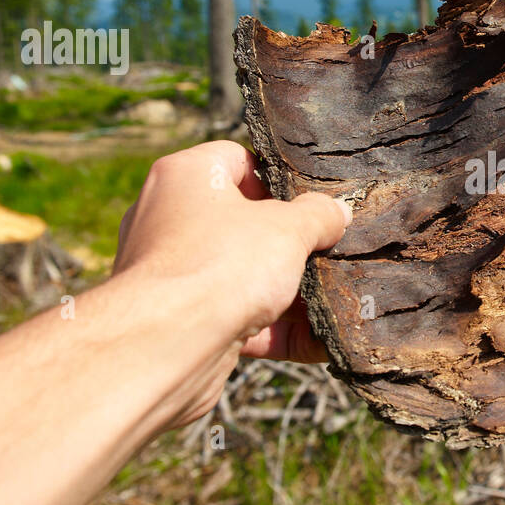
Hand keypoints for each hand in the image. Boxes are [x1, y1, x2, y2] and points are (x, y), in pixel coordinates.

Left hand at [113, 141, 349, 424]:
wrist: (167, 343)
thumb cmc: (221, 264)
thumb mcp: (289, 229)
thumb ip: (318, 215)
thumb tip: (337, 211)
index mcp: (186, 177)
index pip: (236, 160)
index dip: (279, 178)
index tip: (313, 201)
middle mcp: (170, 219)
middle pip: (244, 224)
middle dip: (291, 243)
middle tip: (331, 250)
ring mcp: (174, 273)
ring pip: (243, 276)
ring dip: (289, 292)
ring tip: (334, 299)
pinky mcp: (182, 320)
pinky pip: (237, 318)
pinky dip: (276, 331)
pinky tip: (319, 343)